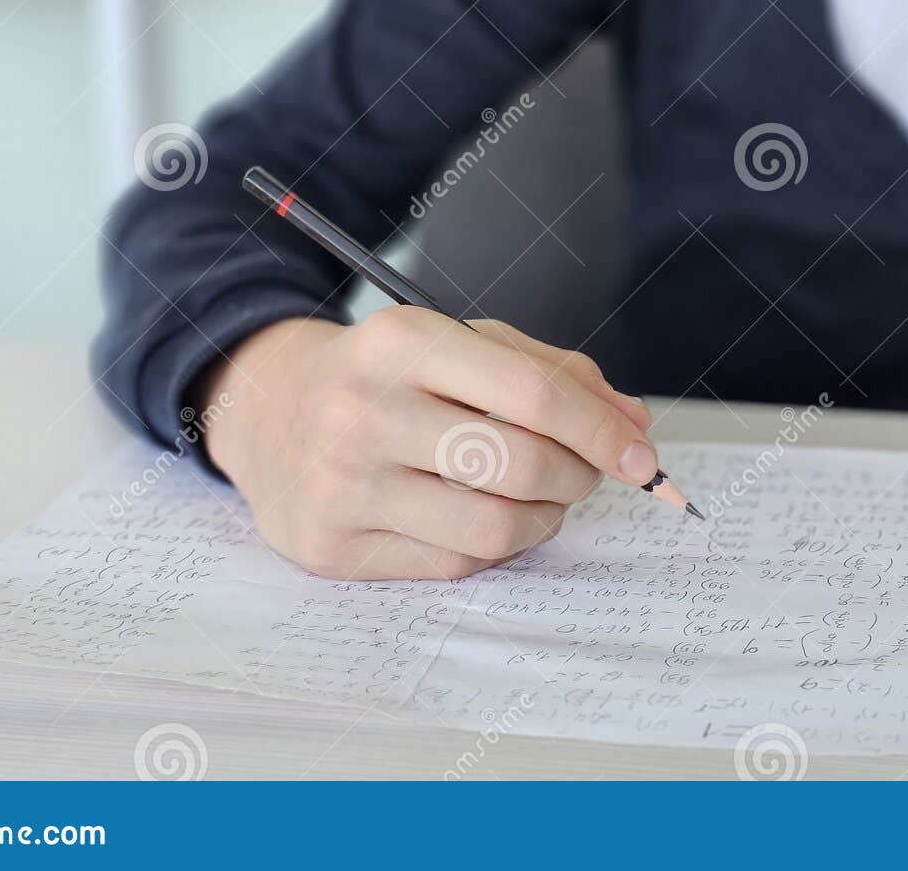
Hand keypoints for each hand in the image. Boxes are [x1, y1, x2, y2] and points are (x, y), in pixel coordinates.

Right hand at [193, 310, 655, 580]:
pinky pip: (451, 566)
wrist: (266, 408)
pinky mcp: (330, 546)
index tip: (641, 456)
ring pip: (492, 530)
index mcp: (402, 341)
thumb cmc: (388, 375)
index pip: (533, 394)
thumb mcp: (461, 345)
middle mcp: (365, 411)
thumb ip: (552, 374)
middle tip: (582, 473)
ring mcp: (341, 484)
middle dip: (576, 476)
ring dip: (542, 520)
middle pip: (519, 465)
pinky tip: (479, 518)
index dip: (602, 431)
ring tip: (538, 499)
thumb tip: (635, 426)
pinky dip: (490, 548)